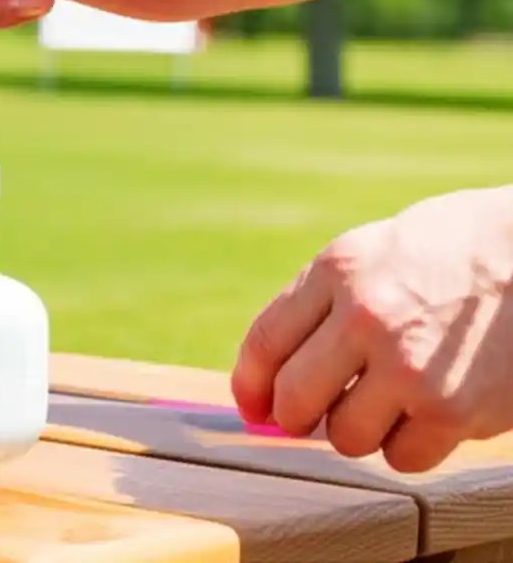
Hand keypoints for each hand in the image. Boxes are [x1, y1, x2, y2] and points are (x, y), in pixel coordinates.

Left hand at [231, 186, 512, 472]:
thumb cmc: (458, 252)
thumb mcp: (377, 250)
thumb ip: (323, 303)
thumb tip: (272, 375)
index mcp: (339, 269)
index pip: (266, 342)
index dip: (251, 385)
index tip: (254, 407)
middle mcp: (366, 316)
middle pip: (294, 399)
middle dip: (297, 417)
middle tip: (316, 415)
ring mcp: (409, 367)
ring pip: (345, 437)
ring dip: (362, 429)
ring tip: (393, 400)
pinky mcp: (453, 410)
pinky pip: (401, 458)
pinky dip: (412, 446)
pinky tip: (432, 412)